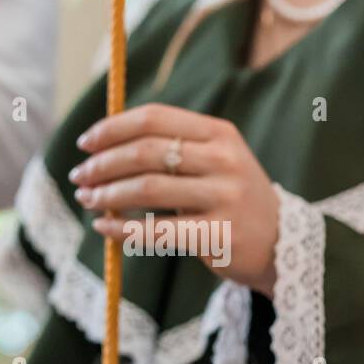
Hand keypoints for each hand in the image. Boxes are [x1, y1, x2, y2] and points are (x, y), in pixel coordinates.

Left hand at [70, 103, 279, 296]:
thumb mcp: (217, 163)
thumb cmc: (235, 201)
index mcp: (221, 134)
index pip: (155, 118)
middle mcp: (226, 161)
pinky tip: (105, 227)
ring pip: (148, 189)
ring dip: (107, 194)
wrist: (283, 245)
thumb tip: (103, 146)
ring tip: (89, 200)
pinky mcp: (220, 235)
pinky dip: (123, 227)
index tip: (86, 143)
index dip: (112, 128)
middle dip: (103, 163)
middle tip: (81, 176)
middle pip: (146, 152)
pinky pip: (158, 230)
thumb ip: (173, 149)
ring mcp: (226, 198)